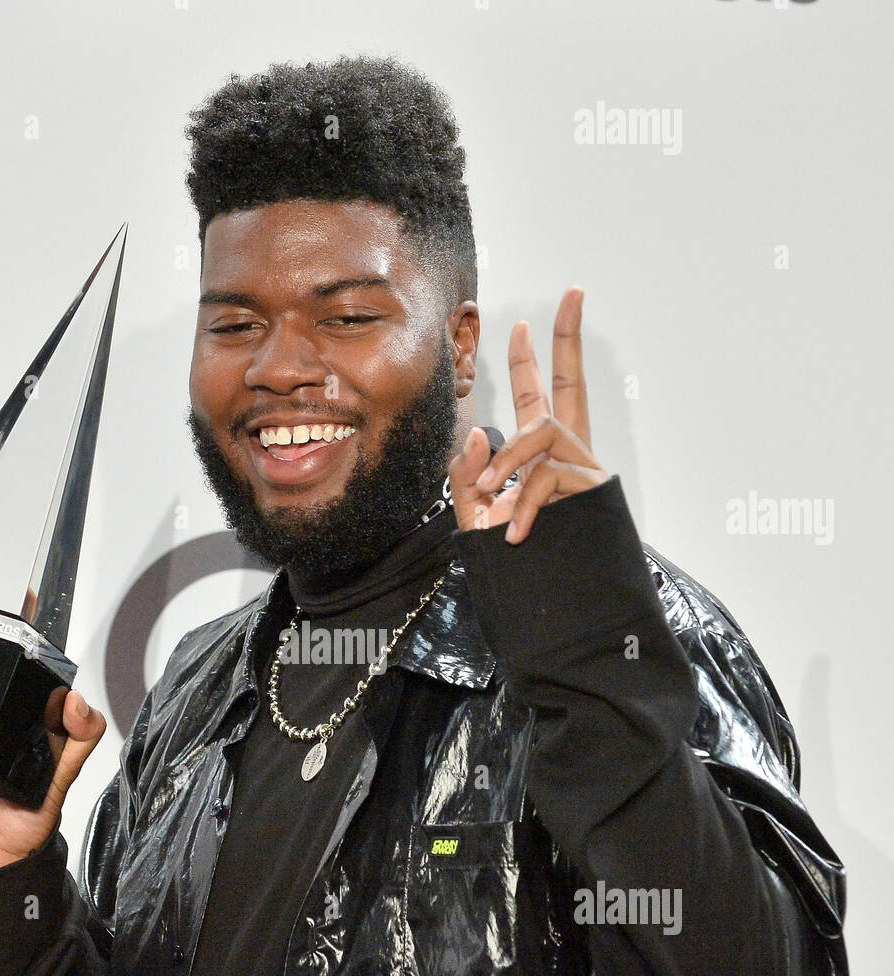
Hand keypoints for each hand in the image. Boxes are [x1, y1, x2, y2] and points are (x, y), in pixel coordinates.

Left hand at [449, 287, 608, 542]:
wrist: (548, 601)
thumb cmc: (512, 559)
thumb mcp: (475, 514)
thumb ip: (467, 476)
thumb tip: (480, 431)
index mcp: (541, 453)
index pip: (538, 397)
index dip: (531, 360)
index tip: (523, 322)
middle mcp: (567, 452)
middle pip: (573, 384)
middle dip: (570, 337)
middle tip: (575, 292)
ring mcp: (583, 468)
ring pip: (544, 431)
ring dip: (512, 457)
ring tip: (493, 494)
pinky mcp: (591, 490)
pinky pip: (548, 478)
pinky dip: (525, 502)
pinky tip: (514, 531)